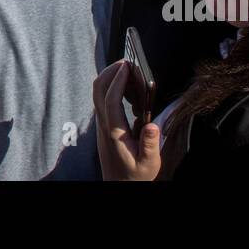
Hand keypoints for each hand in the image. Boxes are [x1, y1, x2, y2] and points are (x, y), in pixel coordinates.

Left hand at [93, 61, 162, 180]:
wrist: (119, 185)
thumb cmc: (135, 176)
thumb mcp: (149, 164)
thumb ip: (150, 145)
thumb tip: (152, 126)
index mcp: (115, 132)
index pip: (111, 101)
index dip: (117, 81)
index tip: (127, 66)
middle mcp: (104, 125)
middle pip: (98, 90)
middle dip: (110, 72)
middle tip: (127, 62)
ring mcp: (101, 123)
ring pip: (97, 93)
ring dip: (110, 78)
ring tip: (128, 73)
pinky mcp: (103, 123)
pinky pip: (102, 99)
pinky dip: (112, 87)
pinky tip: (128, 91)